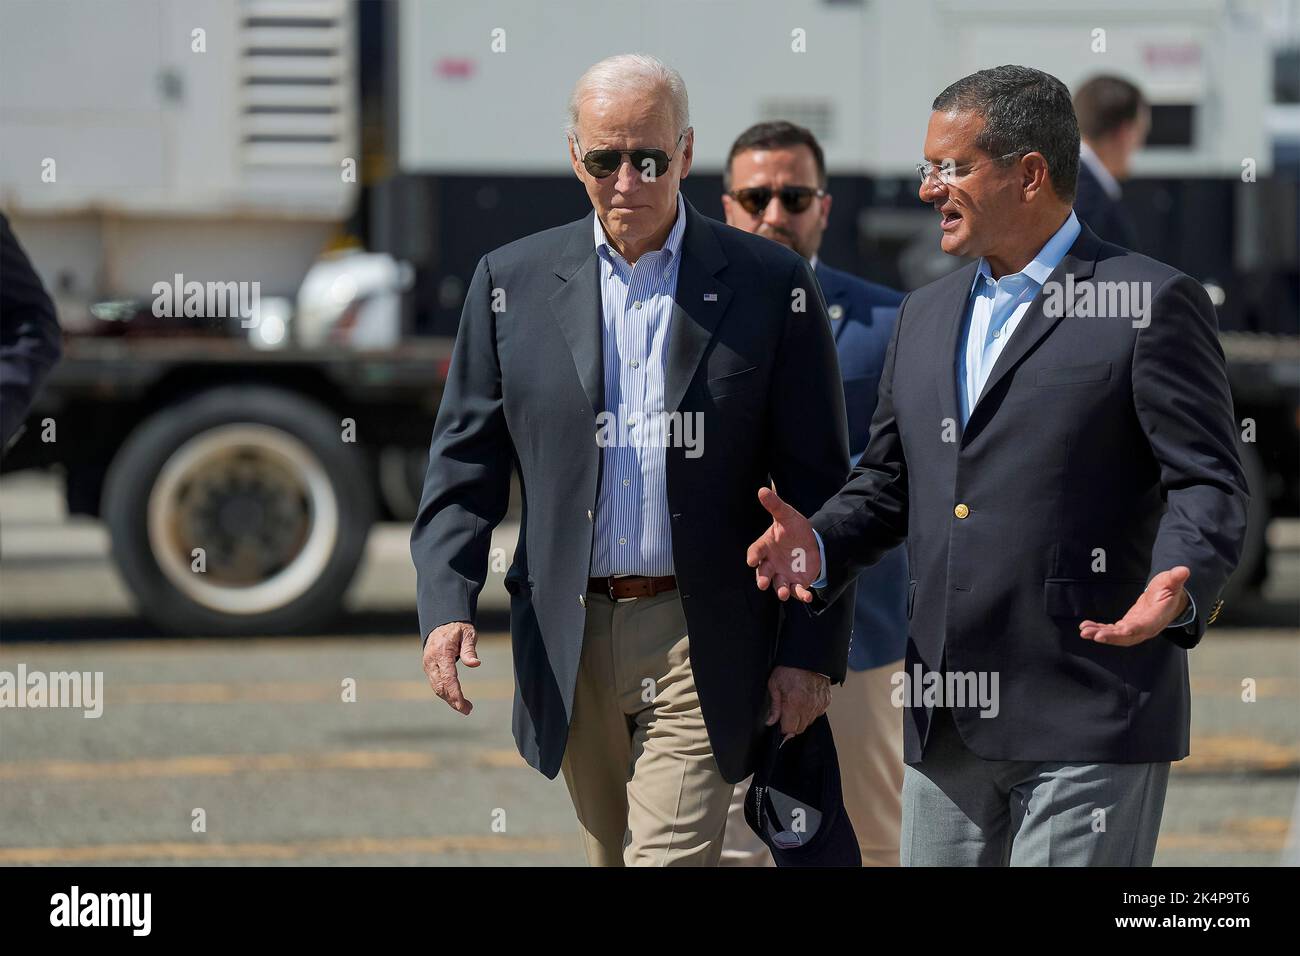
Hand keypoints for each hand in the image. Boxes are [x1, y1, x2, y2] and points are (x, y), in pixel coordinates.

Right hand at [422, 621, 479, 713]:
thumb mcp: (467, 634)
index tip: (464, 706)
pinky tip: (455, 698)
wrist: (441, 621)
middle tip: (468, 710)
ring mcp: (428, 664)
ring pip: (437, 687)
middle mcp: (432, 660)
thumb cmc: (458, 628)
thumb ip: (469, 650)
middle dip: (453, 700)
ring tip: (464, 707)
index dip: (455, 694)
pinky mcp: (428, 667)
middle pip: (441, 686)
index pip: (448, 678)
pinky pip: (435, 683)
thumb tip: (475, 664)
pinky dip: (445, 693)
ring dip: (449, 699)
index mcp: (442, 652)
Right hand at [746, 487, 819, 602]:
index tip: (753, 560)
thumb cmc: (794, 529)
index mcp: (766, 547)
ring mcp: (783, 574)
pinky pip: (796, 591)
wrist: (813, 543)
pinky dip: (801, 595)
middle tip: (762, 583)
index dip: (754, 556)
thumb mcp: (787, 516)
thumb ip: (775, 505)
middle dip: (762, 578)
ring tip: (783, 592)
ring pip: (778, 585)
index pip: (756, 552)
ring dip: (780, 590)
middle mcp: (771, 563)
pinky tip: (807, 596)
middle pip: (763, 572)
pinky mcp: (796, 583)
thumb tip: (762, 489)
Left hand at [766, 666, 830, 735]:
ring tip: (796, 705)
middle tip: (787, 714)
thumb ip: (774, 707)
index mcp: (793, 703)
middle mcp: (808, 707)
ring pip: (809, 723)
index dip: (782, 728)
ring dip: (801, 719)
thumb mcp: (775, 685)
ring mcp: (819, 705)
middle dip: (791, 725)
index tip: (780, 723)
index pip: (789, 729)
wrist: (808, 658)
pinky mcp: (826, 701)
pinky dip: (811, 711)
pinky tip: (806, 701)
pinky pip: (818, 714)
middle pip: (800, 729)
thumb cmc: (789, 669)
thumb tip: (770, 722)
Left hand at [1079, 567, 1190, 646]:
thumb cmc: (1169, 590)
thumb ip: (1176, 578)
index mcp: (1157, 617)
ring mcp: (1136, 629)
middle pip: (1129, 636)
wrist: (1167, 600)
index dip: (1134, 629)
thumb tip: (1184, 570)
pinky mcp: (1127, 626)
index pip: (1146, 625)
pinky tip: (1085, 627)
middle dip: (1112, 637)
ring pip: (1118, 636)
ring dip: (1101, 634)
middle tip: (1095, 635)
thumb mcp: (1172, 581)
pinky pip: (1112, 631)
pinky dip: (1099, 630)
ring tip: (1084, 632)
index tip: (1122, 630)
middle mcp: (1146, 627)